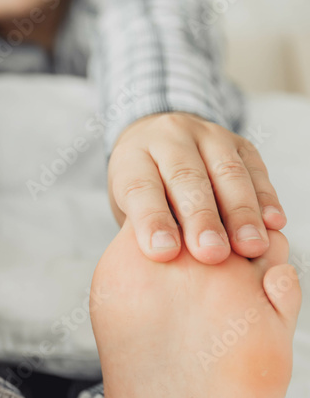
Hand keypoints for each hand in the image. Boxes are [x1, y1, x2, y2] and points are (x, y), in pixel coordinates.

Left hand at [109, 112, 285, 263]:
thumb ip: (137, 226)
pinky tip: (273, 224)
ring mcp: (207, 136)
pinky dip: (266, 199)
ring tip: (249, 247)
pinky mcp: (240, 143)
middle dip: (201, 219)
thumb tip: (159, 260)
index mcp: (132, 156)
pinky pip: (256, 170)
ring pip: (227, 172)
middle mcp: (169, 138)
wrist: (157, 143)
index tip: (164, 253)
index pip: (140, 188)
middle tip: (211, 254)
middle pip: (187, 178)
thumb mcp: (125, 204)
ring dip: (241, 212)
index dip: (152, 220)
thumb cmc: (140, 191)